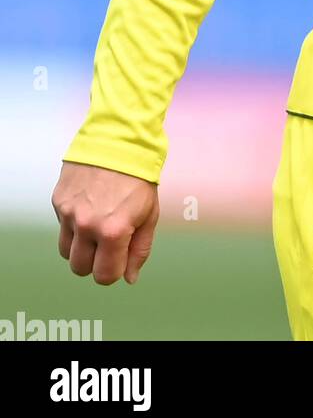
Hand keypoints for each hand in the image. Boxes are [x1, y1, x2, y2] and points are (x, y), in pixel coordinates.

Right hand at [51, 162, 159, 284]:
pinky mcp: (58, 201)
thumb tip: (130, 277)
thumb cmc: (139, 177)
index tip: (119, 260)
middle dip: (94, 262)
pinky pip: (62, 226)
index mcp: (113, 231)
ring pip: (66, 251)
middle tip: (107, 243)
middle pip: (80, 268)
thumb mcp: (150, 214)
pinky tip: (90, 205)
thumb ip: (140, 250)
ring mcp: (69, 213)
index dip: (113, 272)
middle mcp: (87, 225)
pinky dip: (73, 224)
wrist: (119, 139)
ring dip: (80, 246)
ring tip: (96, 225)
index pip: (105, 275)